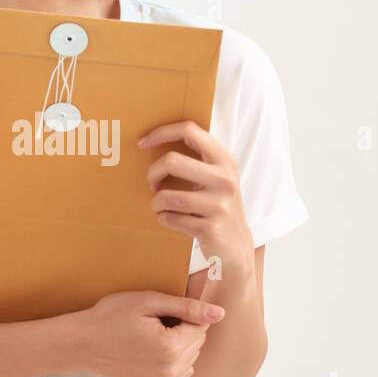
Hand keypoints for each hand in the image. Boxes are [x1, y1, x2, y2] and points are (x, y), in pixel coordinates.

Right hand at [75, 290, 224, 376]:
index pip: (201, 327)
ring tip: (152, 336)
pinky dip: (172, 361)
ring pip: (190, 359)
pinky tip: (151, 351)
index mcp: (170, 347)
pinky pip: (179, 373)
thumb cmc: (110, 316)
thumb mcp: (148, 301)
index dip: (184, 314)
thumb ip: (187, 308)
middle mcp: (169, 371)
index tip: (162, 311)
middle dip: (184, 330)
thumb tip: (220, 313)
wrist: (81, 343)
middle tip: (154, 322)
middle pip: (198, 343)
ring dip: (179, 346)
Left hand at [137, 120, 253, 281]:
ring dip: (156, 203)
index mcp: (224, 159)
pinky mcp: (210, 227)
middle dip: (153, 173)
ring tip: (161, 207)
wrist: (235, 246)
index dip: (161, 132)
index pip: (189, 130)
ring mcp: (219, 204)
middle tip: (153, 184)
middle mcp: (224, 178)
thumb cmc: (216, 206)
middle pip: (172, 161)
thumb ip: (196, 158)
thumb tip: (153, 139)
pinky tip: (170, 220)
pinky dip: (163, 219)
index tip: (142, 143)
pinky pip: (169, 218)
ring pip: (166, 196)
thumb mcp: (215, 177)